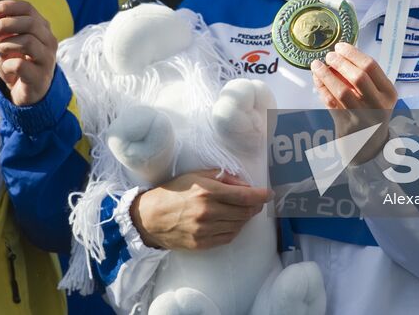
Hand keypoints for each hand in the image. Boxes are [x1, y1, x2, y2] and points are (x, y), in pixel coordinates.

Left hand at [0, 0, 57, 105]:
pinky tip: (7, 69)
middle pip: (30, 22)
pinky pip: (20, 65)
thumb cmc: (18, 63)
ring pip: (28, 41)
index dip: (6, 7)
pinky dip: (7, 65)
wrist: (27, 92)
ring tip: (2, 53)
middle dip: (4, 25)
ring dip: (6, 46)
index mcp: (41, 28)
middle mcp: (48, 40)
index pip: (27, 7)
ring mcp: (47, 58)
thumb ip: (4, 29)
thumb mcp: (8, 42)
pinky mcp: (40, 76)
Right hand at [131, 170, 271, 249]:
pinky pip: (228, 237)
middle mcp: (207, 212)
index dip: (261, 195)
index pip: (244, 196)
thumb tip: (244, 184)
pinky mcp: (201, 244)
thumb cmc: (173, 192)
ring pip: (238, 225)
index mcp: (207, 191)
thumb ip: (222, 177)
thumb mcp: (195, 175)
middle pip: (245, 212)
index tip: (269, 194)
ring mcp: (204, 230)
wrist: (149, 217)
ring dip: (244, 218)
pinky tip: (230, 222)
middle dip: (254, 207)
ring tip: (241, 211)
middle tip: (255, 202)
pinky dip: (234, 229)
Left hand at [311, 42, 395, 163]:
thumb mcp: (377, 95)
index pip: (371, 66)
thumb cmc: (372, 113)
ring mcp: (362, 117)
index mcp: (389, 93)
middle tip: (329, 55)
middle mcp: (378, 105)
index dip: (353, 53)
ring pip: (342, 91)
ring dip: (326, 75)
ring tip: (317, 65)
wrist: (369, 146)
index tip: (340, 46)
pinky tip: (316, 79)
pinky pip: (330, 103)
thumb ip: (364, 77)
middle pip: (358, 77)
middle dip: (340, 62)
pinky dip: (321, 88)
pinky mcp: (346, 126)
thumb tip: (341, 52)